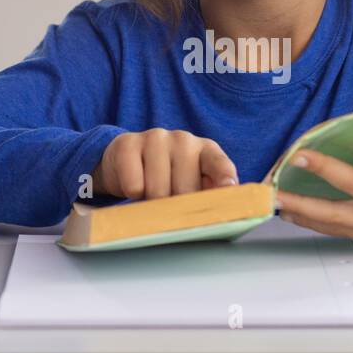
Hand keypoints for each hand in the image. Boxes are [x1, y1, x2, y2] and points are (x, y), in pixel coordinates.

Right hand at [91, 129, 238, 199]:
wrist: (124, 161)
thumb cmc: (166, 178)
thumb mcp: (191, 183)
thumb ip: (207, 195)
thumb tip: (218, 215)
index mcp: (206, 150)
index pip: (220, 164)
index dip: (225, 177)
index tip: (229, 188)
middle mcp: (184, 140)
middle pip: (186, 190)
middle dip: (177, 206)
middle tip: (170, 202)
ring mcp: (156, 138)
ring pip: (158, 191)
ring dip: (153, 202)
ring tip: (152, 194)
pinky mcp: (128, 144)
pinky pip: (134, 186)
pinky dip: (133, 194)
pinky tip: (135, 185)